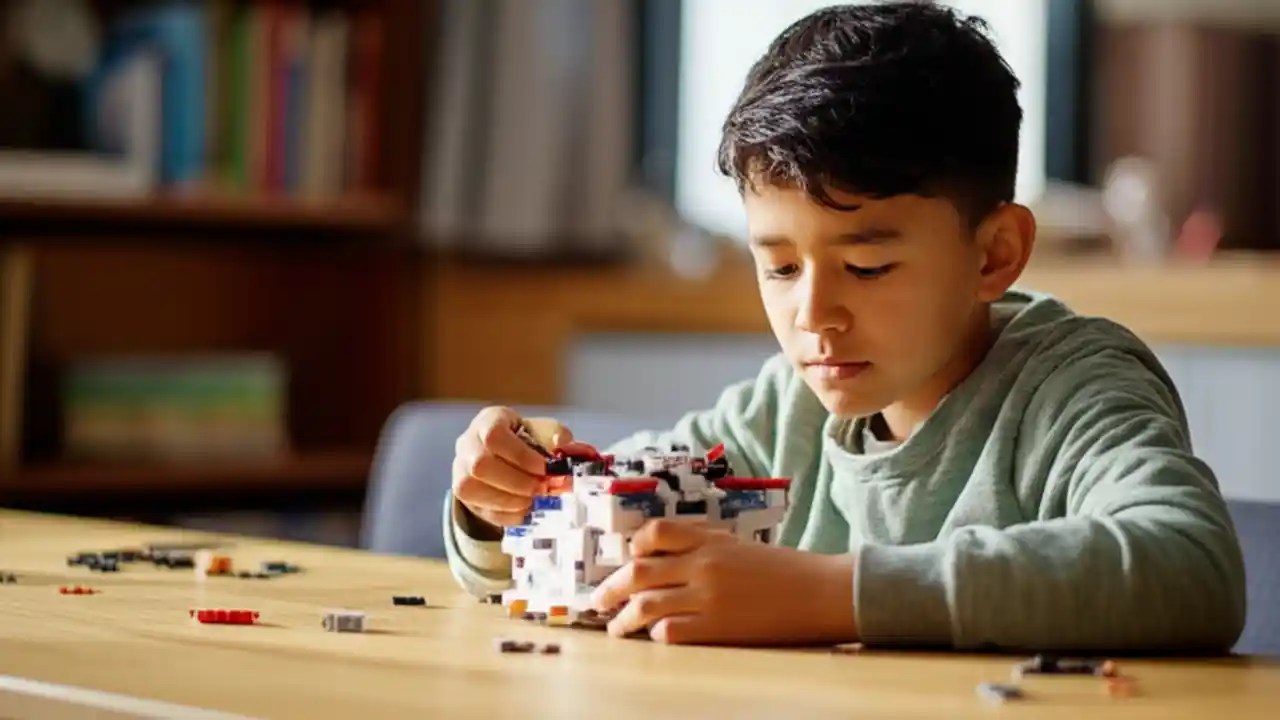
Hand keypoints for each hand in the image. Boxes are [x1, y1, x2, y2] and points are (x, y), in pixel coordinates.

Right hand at [451, 407, 588, 529]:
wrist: (497, 455)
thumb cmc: (521, 439)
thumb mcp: (538, 429)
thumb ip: (553, 433)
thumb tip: (563, 441)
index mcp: (488, 422)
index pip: (494, 436)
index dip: (519, 456)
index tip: (543, 468)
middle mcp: (467, 444)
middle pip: (480, 465)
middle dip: (516, 482)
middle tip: (541, 488)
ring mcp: (460, 470)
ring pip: (473, 489)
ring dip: (510, 500)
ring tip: (534, 500)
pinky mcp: (463, 496)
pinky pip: (479, 509)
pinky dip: (506, 514)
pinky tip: (524, 510)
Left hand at [590, 520, 857, 644]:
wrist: (819, 591)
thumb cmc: (784, 569)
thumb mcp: (740, 545)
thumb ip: (705, 545)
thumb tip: (668, 553)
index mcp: (709, 541)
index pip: (656, 533)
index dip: (634, 546)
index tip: (626, 558)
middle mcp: (703, 565)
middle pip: (639, 572)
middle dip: (611, 588)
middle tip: (597, 601)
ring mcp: (708, 597)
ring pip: (647, 605)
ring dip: (624, 619)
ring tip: (616, 629)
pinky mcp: (718, 627)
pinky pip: (671, 631)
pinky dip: (656, 634)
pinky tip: (655, 637)